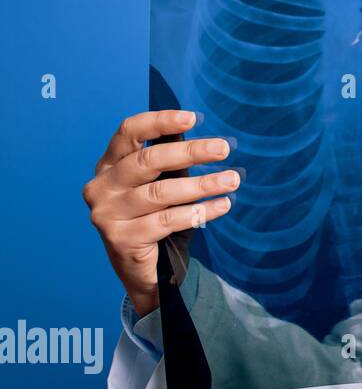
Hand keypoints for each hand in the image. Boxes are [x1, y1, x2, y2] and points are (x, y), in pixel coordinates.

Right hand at [82, 110, 238, 316]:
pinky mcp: (121, 239)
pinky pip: (167, 221)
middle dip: (190, 152)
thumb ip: (170, 163)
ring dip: (201, 185)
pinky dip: (199, 212)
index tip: (193, 117)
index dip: (160, 121)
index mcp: (108, 165)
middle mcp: (101, 187)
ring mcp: (107, 214)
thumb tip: (208, 140)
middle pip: (147, 161)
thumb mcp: (157, 185)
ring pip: (160, 193)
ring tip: (232, 180)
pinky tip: (222, 205)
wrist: (142, 271)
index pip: (128, 132)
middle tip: (224, 148)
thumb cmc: (153, 218)